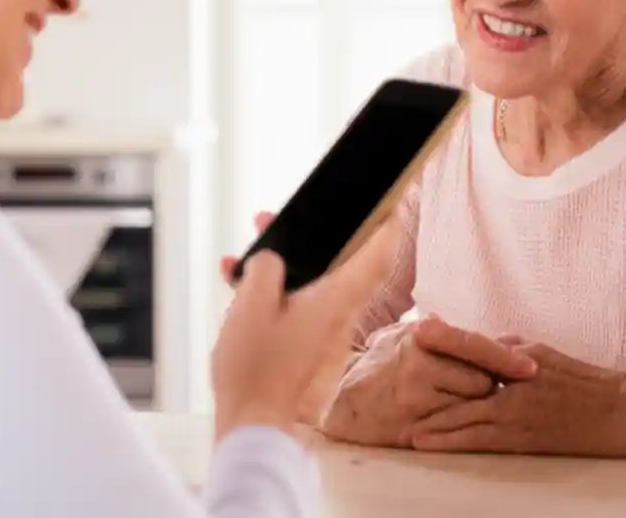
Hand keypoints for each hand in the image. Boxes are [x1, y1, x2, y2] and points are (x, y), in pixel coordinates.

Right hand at [210, 218, 398, 442]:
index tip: (389, 203)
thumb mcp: (251, 304)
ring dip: (286, 261)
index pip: (376, 256)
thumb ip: (264, 268)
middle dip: (314, 235)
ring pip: (311, 283)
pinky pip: (293, 305)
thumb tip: (271, 258)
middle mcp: (335, 315)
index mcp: (334, 301)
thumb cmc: (255, 367)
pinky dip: (272, 289)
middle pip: (339, 263)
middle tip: (287, 217)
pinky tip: (237, 280)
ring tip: (253, 244)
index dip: (387, 226)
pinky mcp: (302, 346)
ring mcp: (320, 332)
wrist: (252, 422)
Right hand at [318, 316, 538, 446]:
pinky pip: (453, 430)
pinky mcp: (413, 428)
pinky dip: (459, 427)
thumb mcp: (399, 336)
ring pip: (470, 407)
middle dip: (486, 386)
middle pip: (479, 381)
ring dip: (473, 408)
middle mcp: (419, 367)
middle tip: (483, 388)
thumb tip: (461, 325)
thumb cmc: (377, 365)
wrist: (339, 402)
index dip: (505, 357)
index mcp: (419, 338)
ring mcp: (415, 399)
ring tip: (458, 402)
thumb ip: (433, 330)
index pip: (472, 345)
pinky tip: (454, 423)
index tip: (531, 367)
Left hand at [407, 336, 625, 455]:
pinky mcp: (530, 445)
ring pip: (472, 434)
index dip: (440, 376)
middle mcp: (514, 402)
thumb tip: (478, 348)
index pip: (470, 375)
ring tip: (416, 441)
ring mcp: (521, 426)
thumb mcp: (542, 352)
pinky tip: (452, 450)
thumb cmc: (582, 379)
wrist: (618, 412)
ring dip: (443, 438)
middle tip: (403, 422)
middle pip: (463, 410)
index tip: (413, 373)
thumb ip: (507, 350)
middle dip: (433, 418)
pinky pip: (491, 447)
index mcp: (516, 374)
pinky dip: (468, 447)